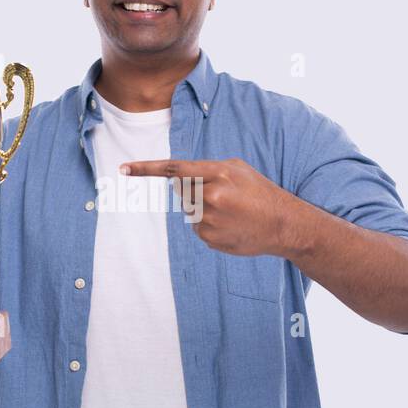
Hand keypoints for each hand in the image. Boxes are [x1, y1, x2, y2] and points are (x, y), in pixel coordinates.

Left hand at [119, 157, 292, 256]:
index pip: (174, 169)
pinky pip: (195, 227)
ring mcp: (209, 219)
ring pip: (187, 209)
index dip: (146, 169)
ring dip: (201, 208)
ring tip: (229, 211)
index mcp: (219, 173)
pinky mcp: (209, 238)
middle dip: (192, 189)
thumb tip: (176, 179)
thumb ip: (206, 169)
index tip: (124, 169)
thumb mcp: (237, 169)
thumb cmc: (259, 192)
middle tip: (220, 194)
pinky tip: (229, 225)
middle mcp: (212, 196)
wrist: (283, 225)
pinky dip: (208, 225)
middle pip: (180, 189)